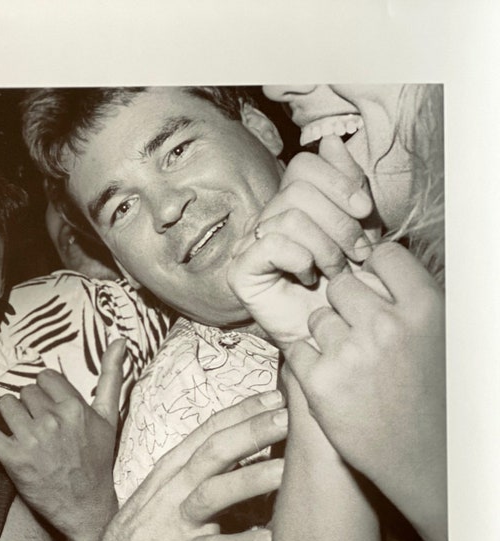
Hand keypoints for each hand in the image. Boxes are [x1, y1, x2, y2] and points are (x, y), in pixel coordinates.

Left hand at [0, 341, 125, 540]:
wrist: (86, 506)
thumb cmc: (98, 461)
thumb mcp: (109, 418)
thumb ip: (112, 377)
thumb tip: (121, 340)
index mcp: (75, 408)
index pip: (45, 378)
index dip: (44, 390)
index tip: (47, 404)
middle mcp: (53, 421)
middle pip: (25, 391)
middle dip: (29, 404)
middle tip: (38, 424)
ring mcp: (31, 440)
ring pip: (5, 404)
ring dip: (8, 413)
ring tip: (19, 428)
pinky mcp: (13, 459)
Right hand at [87, 391, 286, 540]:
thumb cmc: (151, 532)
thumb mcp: (169, 491)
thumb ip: (203, 470)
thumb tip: (249, 449)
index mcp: (173, 469)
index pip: (209, 431)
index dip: (242, 412)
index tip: (277, 395)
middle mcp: (174, 489)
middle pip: (213, 452)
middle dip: (251, 432)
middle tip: (289, 417)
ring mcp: (176, 521)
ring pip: (212, 493)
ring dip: (249, 480)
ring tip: (286, 470)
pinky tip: (269, 540)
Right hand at [228, 135, 378, 345]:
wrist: (339, 334)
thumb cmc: (350, 286)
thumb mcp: (361, 227)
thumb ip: (348, 184)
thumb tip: (330, 141)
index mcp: (292, 204)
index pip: (305, 165)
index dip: (340, 182)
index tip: (366, 212)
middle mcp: (266, 220)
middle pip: (297, 190)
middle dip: (339, 222)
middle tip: (356, 255)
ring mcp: (249, 245)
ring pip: (288, 217)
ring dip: (325, 246)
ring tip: (336, 271)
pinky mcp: (240, 272)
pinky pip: (271, 244)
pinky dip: (300, 259)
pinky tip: (309, 278)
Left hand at [284, 241, 446, 540]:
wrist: (425, 462)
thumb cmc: (438, 398)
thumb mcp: (444, 339)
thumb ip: (414, 302)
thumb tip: (383, 264)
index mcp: (426, 308)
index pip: (384, 255)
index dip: (376, 270)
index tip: (376, 288)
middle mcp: (387, 325)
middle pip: (342, 285)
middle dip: (346, 305)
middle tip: (361, 334)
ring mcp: (349, 353)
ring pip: (317, 318)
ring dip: (326, 335)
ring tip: (353, 365)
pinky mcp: (318, 381)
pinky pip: (297, 349)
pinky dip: (308, 363)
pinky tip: (333, 382)